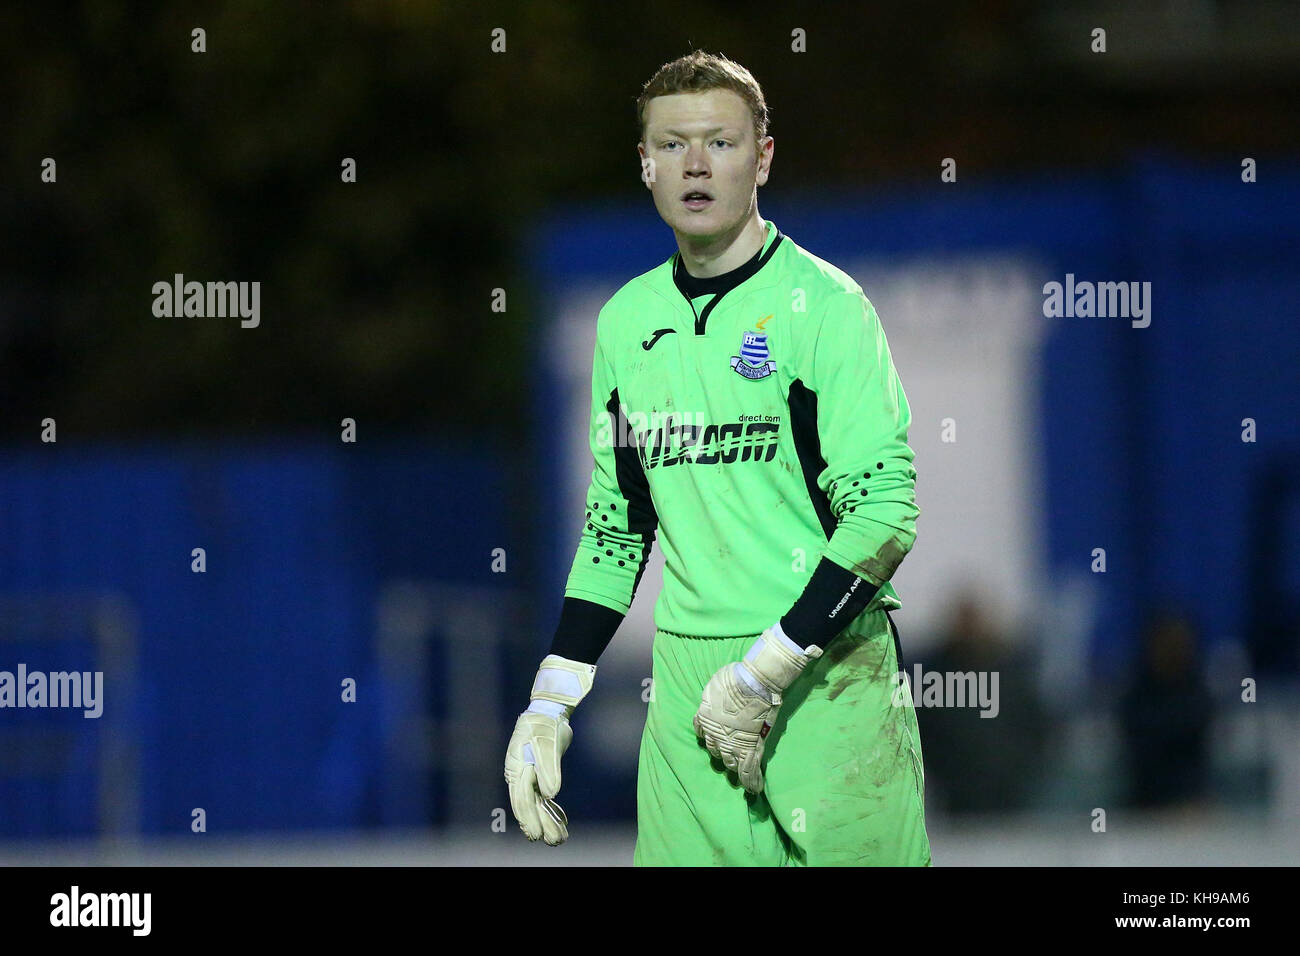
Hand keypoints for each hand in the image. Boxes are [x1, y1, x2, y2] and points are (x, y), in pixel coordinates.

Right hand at [503, 654, 595, 843]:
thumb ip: (549, 768)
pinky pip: (541, 798)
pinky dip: (551, 810)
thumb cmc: (546, 724)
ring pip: (535, 804)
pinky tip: (560, 821)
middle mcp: (519, 775)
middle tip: (555, 842)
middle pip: (528, 806)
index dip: (529, 819)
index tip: (537, 835)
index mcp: (516, 768)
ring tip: (560, 838)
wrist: (548, 711)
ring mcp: (527, 776)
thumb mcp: (548, 743)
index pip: (522, 799)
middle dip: (540, 825)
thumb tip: (549, 794)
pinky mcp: (538, 775)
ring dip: (547, 821)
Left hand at [693, 625, 821, 794]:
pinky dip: (751, 782)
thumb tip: (716, 694)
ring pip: (730, 763)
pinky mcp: (750, 750)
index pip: (704, 735)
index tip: (715, 742)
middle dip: (722, 755)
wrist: (752, 684)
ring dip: (735, 768)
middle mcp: (715, 735)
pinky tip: (754, 790)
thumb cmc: (733, 679)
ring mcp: (732, 745)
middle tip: (730, 759)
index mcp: (705, 719)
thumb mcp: (714, 686)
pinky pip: (749, 771)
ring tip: (741, 778)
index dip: (711, 739)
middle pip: (716, 751)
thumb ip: (714, 696)